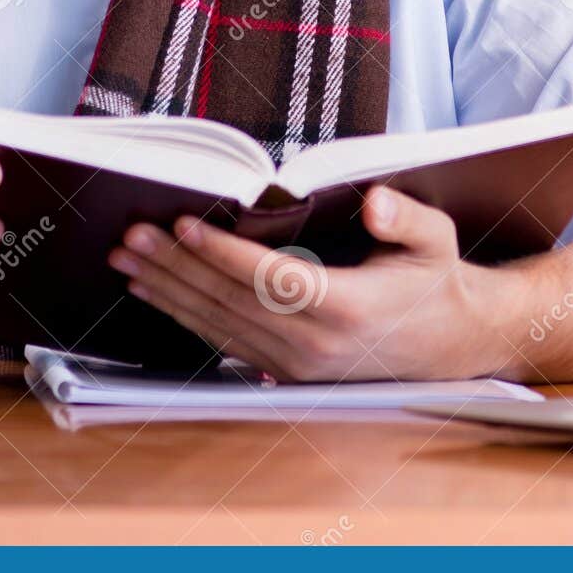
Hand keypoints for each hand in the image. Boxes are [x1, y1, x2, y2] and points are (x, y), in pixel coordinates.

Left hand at [108, 186, 514, 381]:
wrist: (447, 345)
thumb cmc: (433, 281)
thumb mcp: (435, 239)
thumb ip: (405, 217)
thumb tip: (374, 202)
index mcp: (349, 309)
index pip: (273, 280)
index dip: (224, 253)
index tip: (184, 223)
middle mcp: (315, 345)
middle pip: (231, 301)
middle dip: (177, 266)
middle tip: (131, 234)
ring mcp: (295, 364)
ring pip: (218, 324)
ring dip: (168, 289)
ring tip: (125, 258)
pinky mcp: (282, 370)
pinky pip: (222, 340)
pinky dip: (183, 313)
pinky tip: (154, 290)